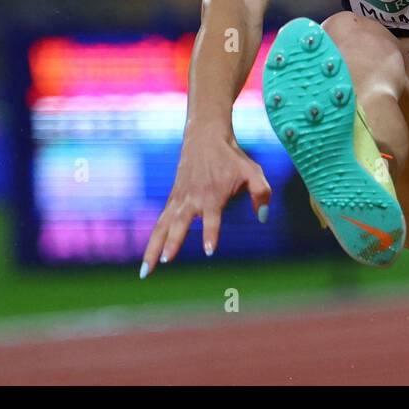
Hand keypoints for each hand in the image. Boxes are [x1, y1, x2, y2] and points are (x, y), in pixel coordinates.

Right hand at [139, 128, 271, 275]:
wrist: (206, 136)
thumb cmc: (232, 157)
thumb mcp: (253, 171)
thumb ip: (261, 194)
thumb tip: (262, 218)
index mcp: (213, 194)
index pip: (212, 218)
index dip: (211, 233)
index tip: (210, 250)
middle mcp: (192, 199)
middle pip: (178, 224)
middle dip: (172, 243)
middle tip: (165, 261)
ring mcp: (179, 199)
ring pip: (162, 227)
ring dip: (153, 249)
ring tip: (145, 273)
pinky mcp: (172, 199)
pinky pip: (160, 221)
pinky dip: (153, 239)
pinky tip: (148, 259)